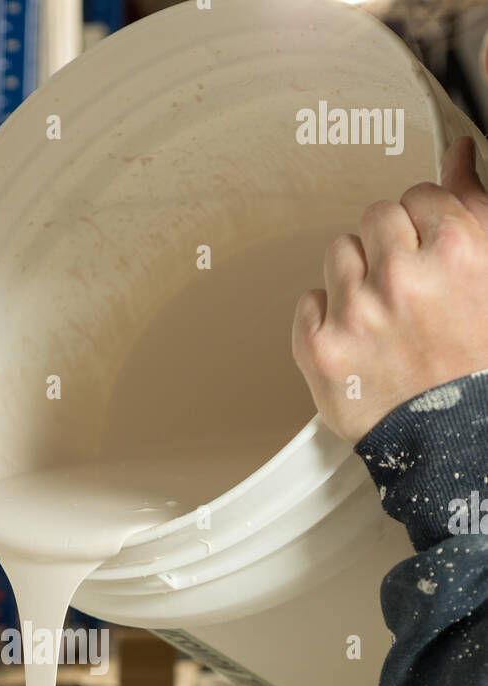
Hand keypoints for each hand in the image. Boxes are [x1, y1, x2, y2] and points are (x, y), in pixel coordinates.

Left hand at [292, 136, 487, 443]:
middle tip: (407, 290)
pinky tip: (358, 341)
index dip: (425, 228)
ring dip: (357, 278)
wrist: (456, 440)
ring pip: (338, 255)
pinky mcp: (321, 351)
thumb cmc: (478, 361)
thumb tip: (459, 152)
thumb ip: (474, 205)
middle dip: (389, 247)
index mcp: (455, 251)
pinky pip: (307, 303)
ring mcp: (356, 315)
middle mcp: (402, 279)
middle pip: (374, 218)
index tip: (430, 258)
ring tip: (384, 317)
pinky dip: (326, 319)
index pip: (419, 196)